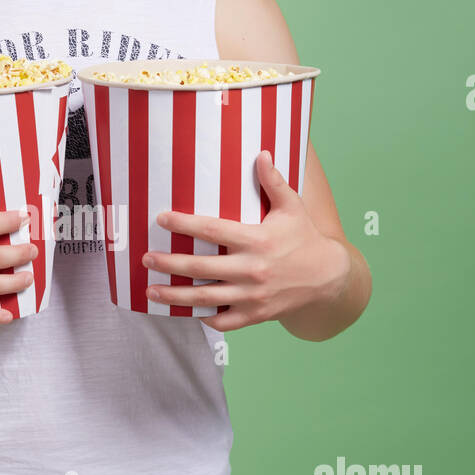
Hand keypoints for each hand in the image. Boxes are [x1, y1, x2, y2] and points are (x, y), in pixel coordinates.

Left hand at [141, 150, 350, 330]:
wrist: (329, 278)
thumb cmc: (305, 238)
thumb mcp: (292, 207)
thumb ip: (274, 182)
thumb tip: (260, 153)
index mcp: (257, 240)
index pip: (212, 231)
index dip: (184, 225)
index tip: (161, 219)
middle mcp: (252, 270)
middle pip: (200, 268)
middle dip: (168, 264)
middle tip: (146, 258)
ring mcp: (252, 296)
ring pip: (205, 298)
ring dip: (174, 296)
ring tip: (150, 291)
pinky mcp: (256, 315)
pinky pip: (223, 321)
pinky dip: (204, 317)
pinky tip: (187, 310)